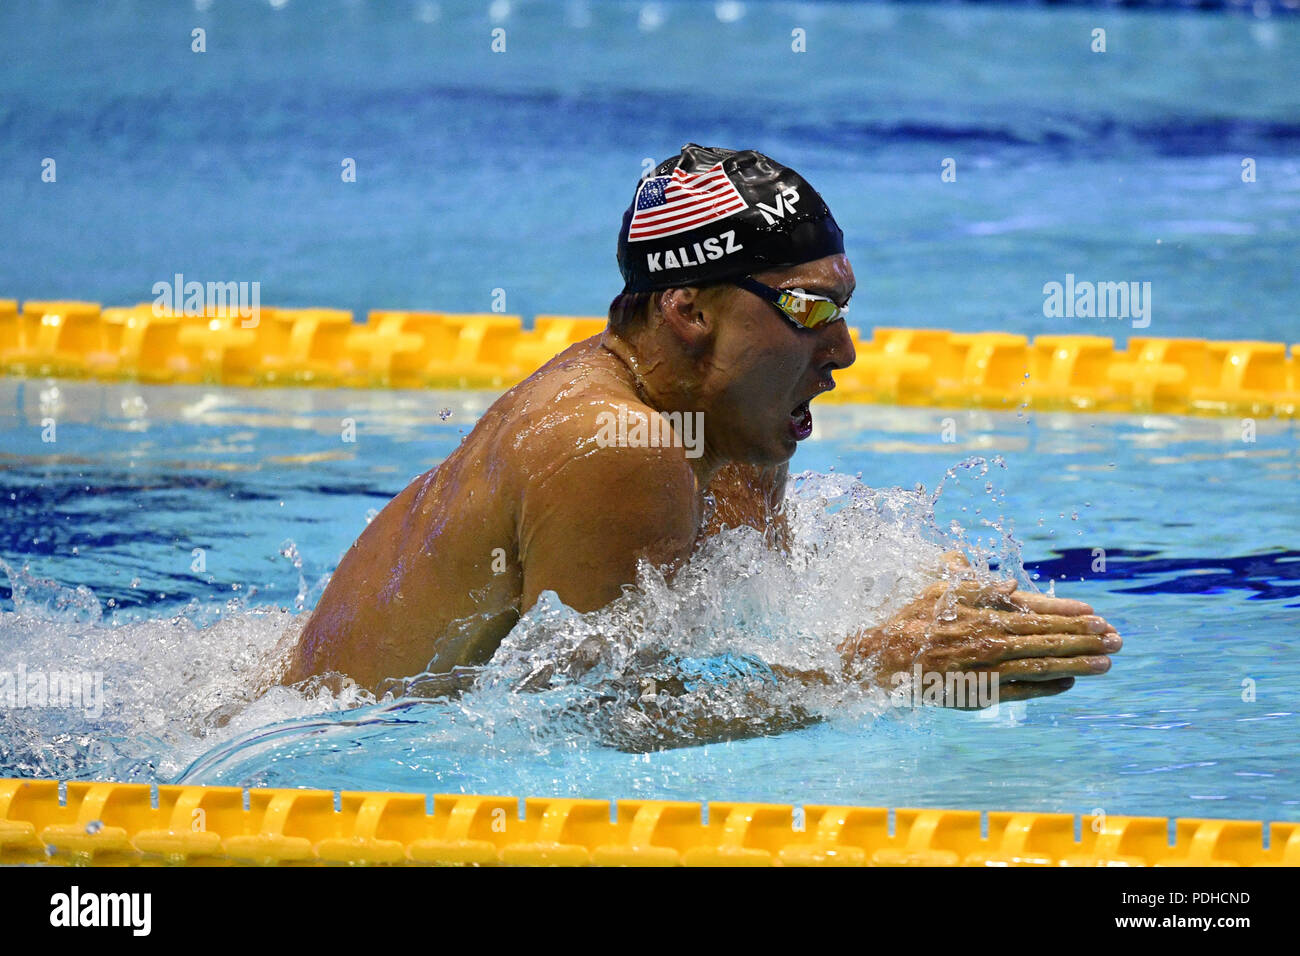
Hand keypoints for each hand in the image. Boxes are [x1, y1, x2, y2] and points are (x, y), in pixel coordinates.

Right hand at [840, 552, 1121, 706]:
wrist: (882, 659)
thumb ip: (976, 583)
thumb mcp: (940, 589)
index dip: (1068, 613)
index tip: (1097, 614)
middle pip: (1046, 640)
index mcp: (982, 613)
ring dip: (1077, 664)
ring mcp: (987, 670)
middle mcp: (989, 641)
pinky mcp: (980, 693)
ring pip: (1041, 666)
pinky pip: (1021, 691)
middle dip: (1085, 638)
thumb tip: (1011, 585)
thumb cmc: (911, 619)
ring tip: (1107, 663)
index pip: (1036, 612)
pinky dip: (1047, 687)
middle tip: (1117, 638)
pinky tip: (1069, 683)